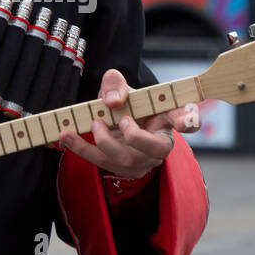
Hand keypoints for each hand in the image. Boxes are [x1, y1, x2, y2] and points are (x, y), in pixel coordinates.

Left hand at [57, 69, 199, 179]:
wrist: (115, 122)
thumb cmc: (127, 106)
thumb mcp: (123, 89)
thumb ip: (116, 85)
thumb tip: (112, 101)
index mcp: (168, 119)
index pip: (188, 120)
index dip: (190, 120)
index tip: (186, 121)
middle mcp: (159, 144)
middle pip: (155, 148)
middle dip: (137, 137)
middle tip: (122, 121)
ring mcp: (141, 160)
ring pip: (126, 159)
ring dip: (105, 142)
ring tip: (94, 123)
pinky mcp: (120, 169)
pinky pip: (100, 162)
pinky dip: (80, 148)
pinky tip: (65, 136)